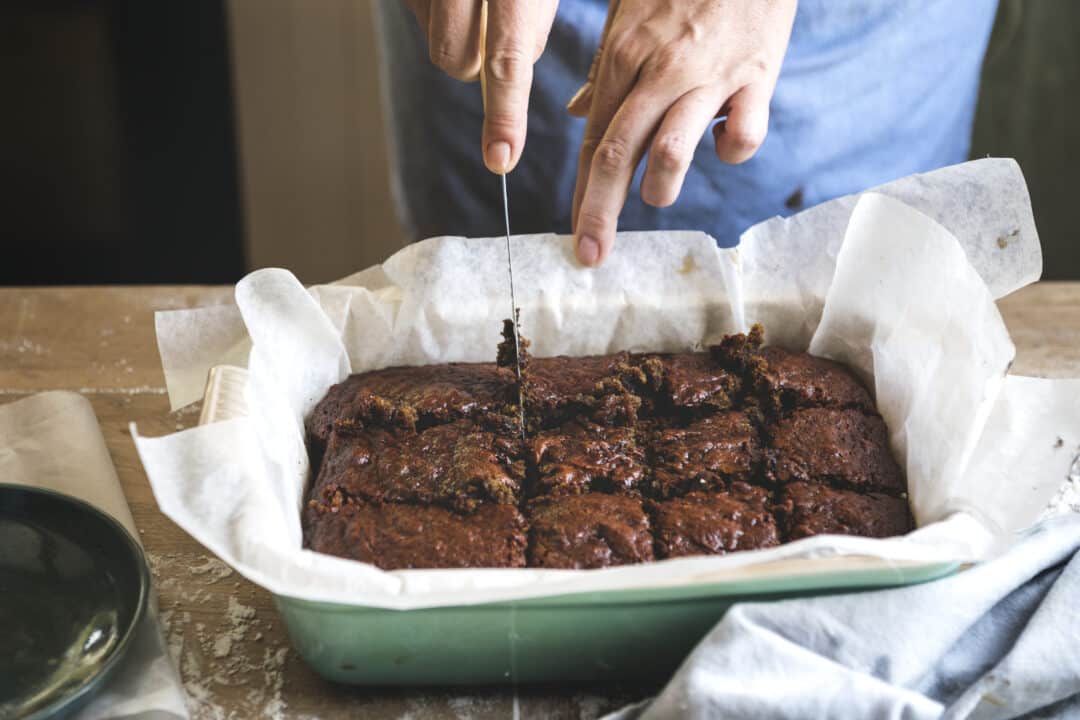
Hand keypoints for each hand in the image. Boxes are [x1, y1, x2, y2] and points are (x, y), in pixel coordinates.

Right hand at [404, 0, 558, 172]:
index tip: (500, 159)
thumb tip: (504, 88)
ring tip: (477, 3)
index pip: (506, 63)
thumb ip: (528, 35)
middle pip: (455, 61)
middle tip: (492, 35)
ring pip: (434, 43)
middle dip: (474, 65)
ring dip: (458, 39)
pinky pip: (419, 18)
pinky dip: (438, 18)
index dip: (504, 116)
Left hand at [567, 0, 796, 265]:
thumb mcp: (631, 12)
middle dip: (601, 213)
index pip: (594, 139)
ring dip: (661, 186)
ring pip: (672, 149)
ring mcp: (710, 73)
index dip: (582, 194)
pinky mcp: (758, 74)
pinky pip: (744, 134)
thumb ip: (605, 68)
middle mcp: (660, 68)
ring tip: (658, 194)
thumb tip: (578, 113)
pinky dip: (733, 152)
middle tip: (593, 254)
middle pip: (619, 154)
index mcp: (623, 54)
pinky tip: (727, 148)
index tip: (576, 236)